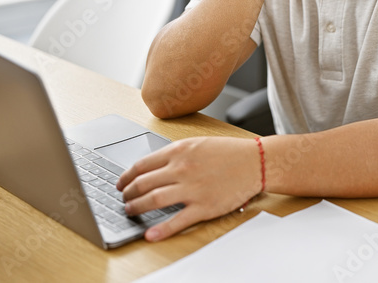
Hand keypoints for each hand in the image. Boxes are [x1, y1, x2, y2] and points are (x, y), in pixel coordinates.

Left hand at [116, 136, 262, 241]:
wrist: (256, 162)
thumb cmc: (230, 152)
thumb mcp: (198, 143)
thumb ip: (175, 153)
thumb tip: (152, 166)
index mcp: (179, 151)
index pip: (141, 165)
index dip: (126, 176)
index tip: (121, 183)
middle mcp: (182, 169)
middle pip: (143, 184)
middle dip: (128, 194)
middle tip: (124, 199)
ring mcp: (192, 189)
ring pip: (153, 200)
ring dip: (137, 208)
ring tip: (131, 211)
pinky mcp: (204, 207)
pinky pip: (177, 220)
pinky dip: (160, 230)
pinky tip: (149, 234)